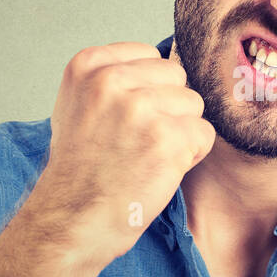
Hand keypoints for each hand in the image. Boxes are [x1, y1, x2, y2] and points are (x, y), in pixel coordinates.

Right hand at [28, 41, 213, 269]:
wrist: (72, 220)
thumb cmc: (80, 169)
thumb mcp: (79, 105)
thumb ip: (114, 78)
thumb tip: (164, 62)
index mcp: (88, 65)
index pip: (149, 56)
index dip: (147, 90)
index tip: (123, 121)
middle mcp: (111, 81)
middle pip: (176, 77)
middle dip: (167, 108)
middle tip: (138, 142)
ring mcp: (140, 108)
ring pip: (193, 104)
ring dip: (180, 133)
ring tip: (147, 156)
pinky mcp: (167, 138)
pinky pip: (204, 134)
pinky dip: (191, 156)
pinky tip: (160, 170)